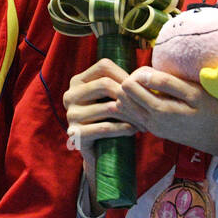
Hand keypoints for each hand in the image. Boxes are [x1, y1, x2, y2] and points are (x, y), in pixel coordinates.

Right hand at [63, 59, 136, 183]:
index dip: (125, 74)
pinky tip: (134, 130)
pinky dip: (122, 129)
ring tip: (144, 120)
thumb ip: (121, 84)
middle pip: (105, 84)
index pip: (103, 66)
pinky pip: (104, 128)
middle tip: (147, 105)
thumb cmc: (110, 119)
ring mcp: (70, 115)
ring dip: (131, 115)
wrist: (98, 151)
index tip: (141, 87)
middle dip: (129, 95)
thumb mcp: (112, 98)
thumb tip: (145, 73)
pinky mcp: (75, 133)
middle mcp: (70, 95)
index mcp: (78, 81)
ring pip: (108, 107)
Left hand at [117, 66, 217, 155]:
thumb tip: (142, 75)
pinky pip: (134, 115)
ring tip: (151, 86)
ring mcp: (151, 127)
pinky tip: (152, 97)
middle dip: (131, 83)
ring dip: (132, 94)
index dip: (136, 73)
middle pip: (122, 96)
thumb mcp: (194, 93)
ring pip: (125, 107)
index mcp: (158, 110)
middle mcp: (150, 121)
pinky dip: (137, 104)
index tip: (153, 72)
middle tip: (150, 78)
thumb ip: (167, 83)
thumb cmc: (212, 111)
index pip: (128, 86)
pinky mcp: (154, 130)